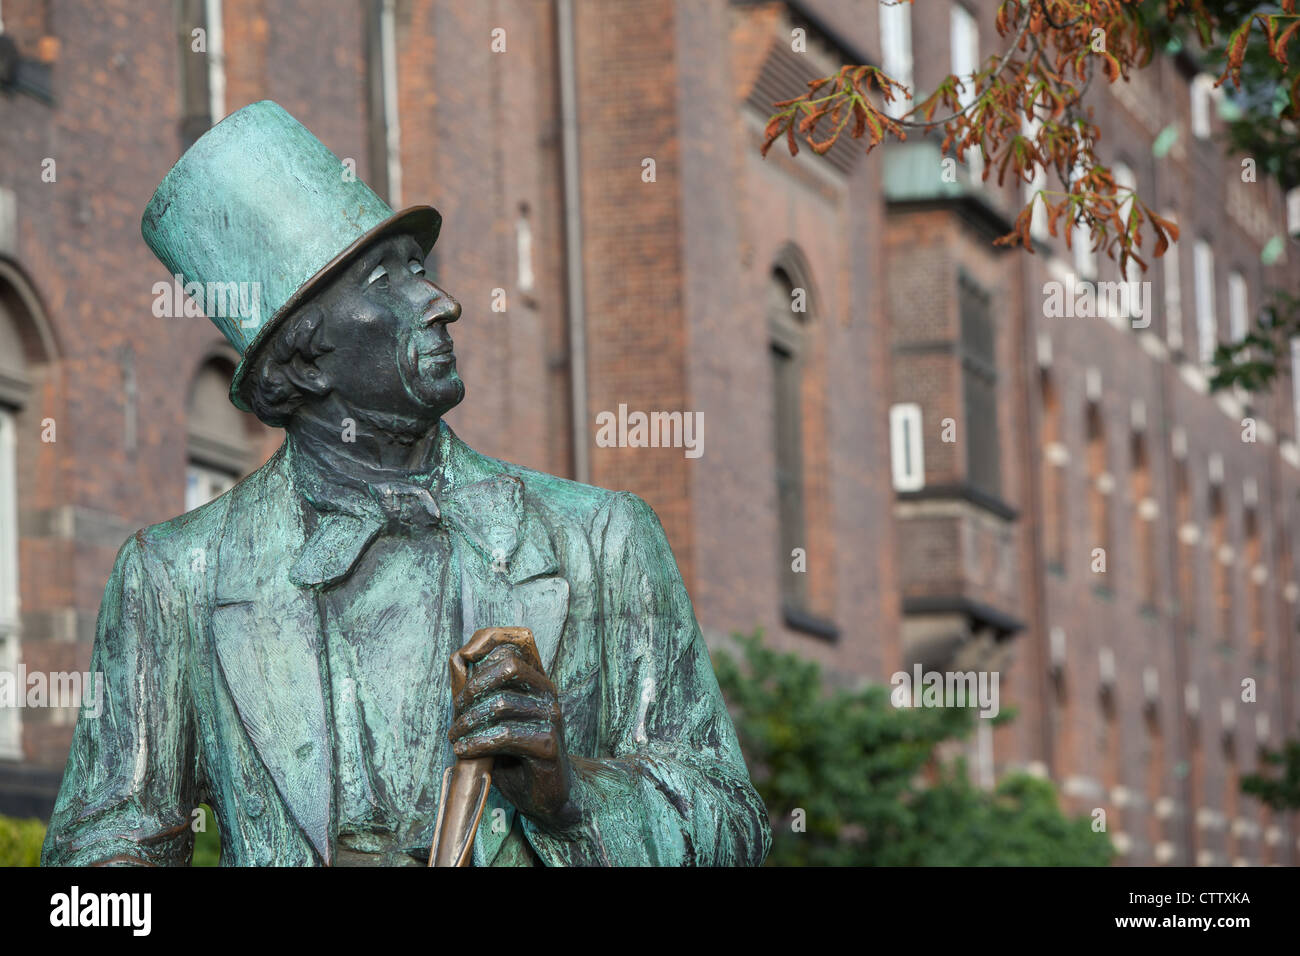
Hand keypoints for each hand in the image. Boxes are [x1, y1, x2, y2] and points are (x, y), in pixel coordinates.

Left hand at [447, 629, 578, 830]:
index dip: (488, 639)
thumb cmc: (515, 755)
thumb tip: (457, 659)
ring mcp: (551, 717)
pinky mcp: (548, 744)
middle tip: (457, 713)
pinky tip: (464, 750)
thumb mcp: (491, 720)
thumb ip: (476, 691)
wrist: (545, 795)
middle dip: (474, 688)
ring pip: (502, 703)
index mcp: (536, 680)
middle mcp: (547, 692)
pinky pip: (505, 735)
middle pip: (509, 666)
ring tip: (456, 737)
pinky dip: (477, 742)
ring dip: (469, 721)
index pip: (516, 643)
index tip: (463, 656)